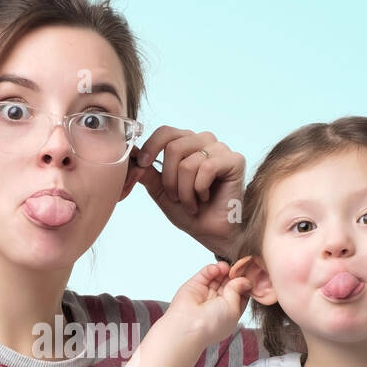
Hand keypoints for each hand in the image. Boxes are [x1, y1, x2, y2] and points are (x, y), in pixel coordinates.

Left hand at [128, 126, 245, 255]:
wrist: (211, 233)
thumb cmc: (190, 212)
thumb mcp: (161, 191)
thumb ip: (147, 172)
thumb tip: (132, 155)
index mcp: (187, 143)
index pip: (166, 132)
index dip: (151, 147)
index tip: (142, 165)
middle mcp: (205, 141)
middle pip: (173, 147)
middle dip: (169, 180)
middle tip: (176, 198)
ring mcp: (221, 149)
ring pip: (188, 163)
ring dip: (184, 191)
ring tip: (192, 202)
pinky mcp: (235, 160)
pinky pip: (207, 168)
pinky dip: (200, 189)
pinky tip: (205, 198)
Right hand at [162, 261, 254, 345]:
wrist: (188, 324)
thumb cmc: (212, 324)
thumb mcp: (234, 308)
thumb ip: (239, 290)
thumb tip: (245, 279)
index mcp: (230, 311)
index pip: (241, 293)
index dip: (245, 284)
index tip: (250, 275)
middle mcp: (218, 302)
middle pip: (230, 283)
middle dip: (235, 275)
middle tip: (239, 268)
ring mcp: (207, 292)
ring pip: (219, 276)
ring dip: (225, 269)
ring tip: (227, 268)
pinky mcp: (196, 284)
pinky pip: (207, 272)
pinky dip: (213, 268)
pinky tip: (217, 269)